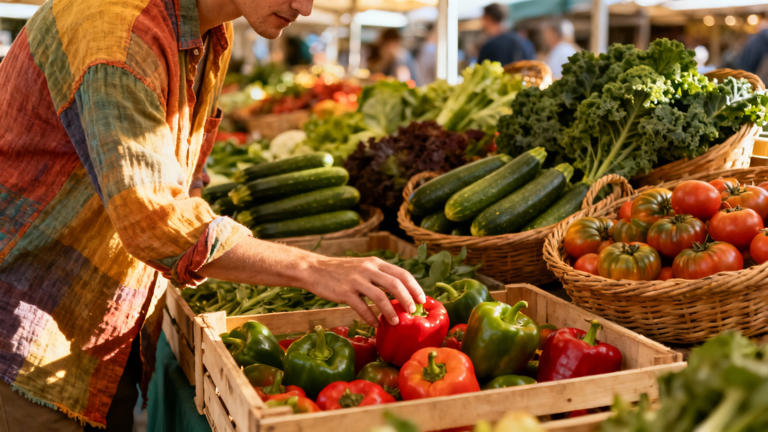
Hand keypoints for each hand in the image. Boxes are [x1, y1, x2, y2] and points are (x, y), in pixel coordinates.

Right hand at [305, 255, 425, 326]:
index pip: (402, 273)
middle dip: (407, 299)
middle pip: (396, 284)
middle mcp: (368, 269)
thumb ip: (379, 276)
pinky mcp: (344, 292)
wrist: (314, 269)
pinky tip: (375, 325)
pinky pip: (362, 308)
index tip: (422, 299)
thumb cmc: (341, 271)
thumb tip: (399, 293)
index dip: (415, 287)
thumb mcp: (363, 267)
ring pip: (381, 296)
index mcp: (375, 263)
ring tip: (396, 323)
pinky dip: (371, 318)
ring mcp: (356, 280)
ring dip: (391, 312)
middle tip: (413, 312)